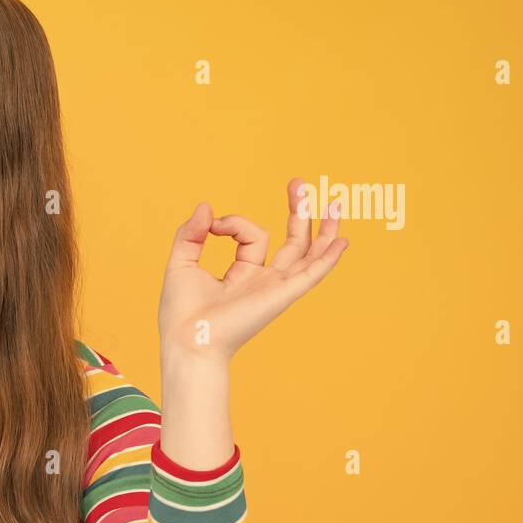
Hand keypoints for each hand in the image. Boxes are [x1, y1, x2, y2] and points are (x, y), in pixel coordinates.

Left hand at [157, 177, 347, 365]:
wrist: (187, 340)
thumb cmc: (180, 312)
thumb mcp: (181, 263)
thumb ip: (192, 234)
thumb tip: (206, 207)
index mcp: (242, 273)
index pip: (250, 235)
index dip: (231, 222)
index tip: (211, 225)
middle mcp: (263, 280)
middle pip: (292, 241)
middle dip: (298, 211)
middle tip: (299, 183)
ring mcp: (274, 288)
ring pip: (307, 254)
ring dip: (322, 229)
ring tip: (334, 202)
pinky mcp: (280, 295)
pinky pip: (310, 274)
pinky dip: (327, 258)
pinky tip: (342, 241)